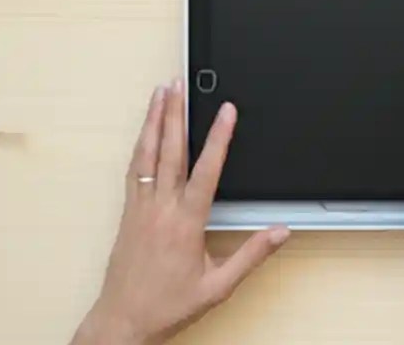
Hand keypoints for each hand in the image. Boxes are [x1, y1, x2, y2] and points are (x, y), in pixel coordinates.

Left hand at [73, 80, 289, 344]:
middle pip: (169, 151)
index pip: (206, 170)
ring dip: (153, 121)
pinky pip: (133, 170)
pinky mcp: (128, 213)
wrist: (123, 320)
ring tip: (159, 93)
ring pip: (146, 154)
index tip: (225, 111)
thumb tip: (279, 233)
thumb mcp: (218, 285)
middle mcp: (160, 209)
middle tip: (179, 83)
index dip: (218, 138)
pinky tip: (143, 132)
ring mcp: (140, 208)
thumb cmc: (167, 305)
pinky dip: (139, 145)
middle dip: (175, 113)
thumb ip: (251, 256)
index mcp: (186, 223)